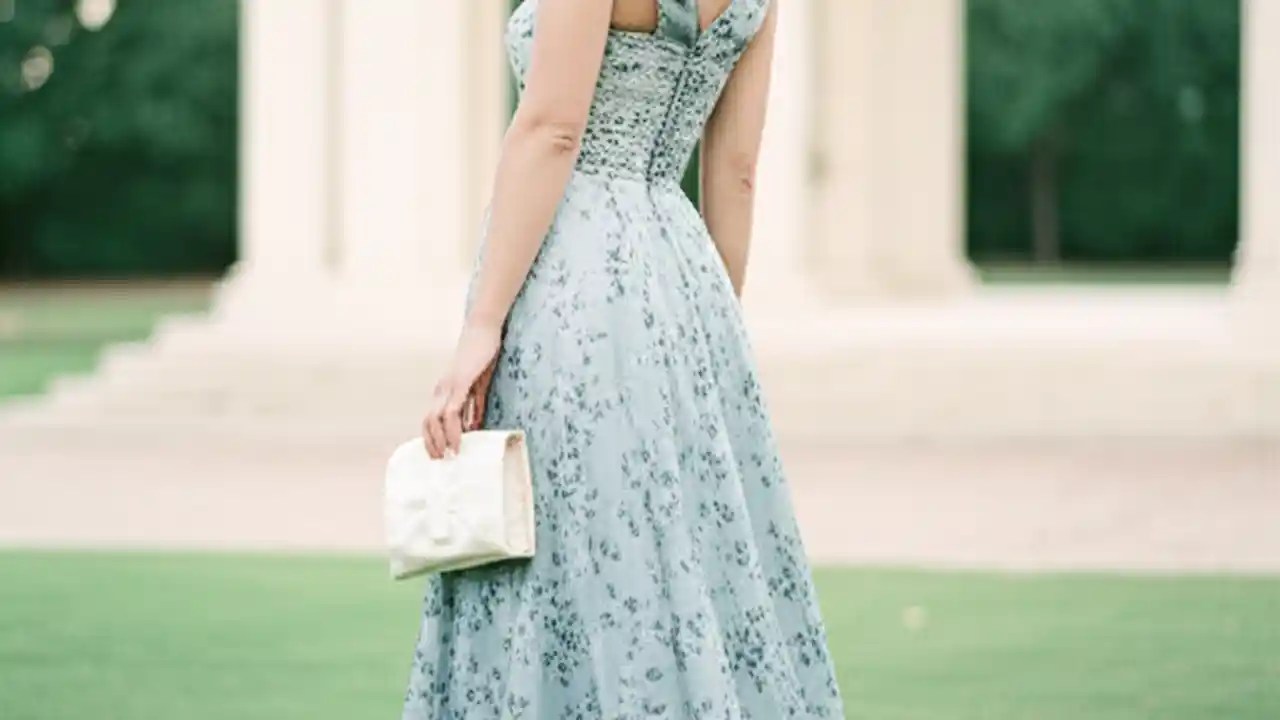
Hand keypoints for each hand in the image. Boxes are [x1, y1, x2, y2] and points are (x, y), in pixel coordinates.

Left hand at [422, 321, 501, 458]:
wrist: (483, 330)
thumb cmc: (481, 354)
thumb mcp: (478, 385)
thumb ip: (474, 405)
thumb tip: (473, 425)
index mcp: (444, 390)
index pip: (430, 419)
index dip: (431, 438)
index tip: (438, 454)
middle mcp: (441, 390)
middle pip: (427, 422)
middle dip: (431, 444)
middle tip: (440, 461)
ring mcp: (448, 387)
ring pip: (435, 420)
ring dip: (441, 441)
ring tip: (450, 456)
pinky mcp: (459, 384)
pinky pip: (451, 412)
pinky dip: (453, 429)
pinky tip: (458, 442)